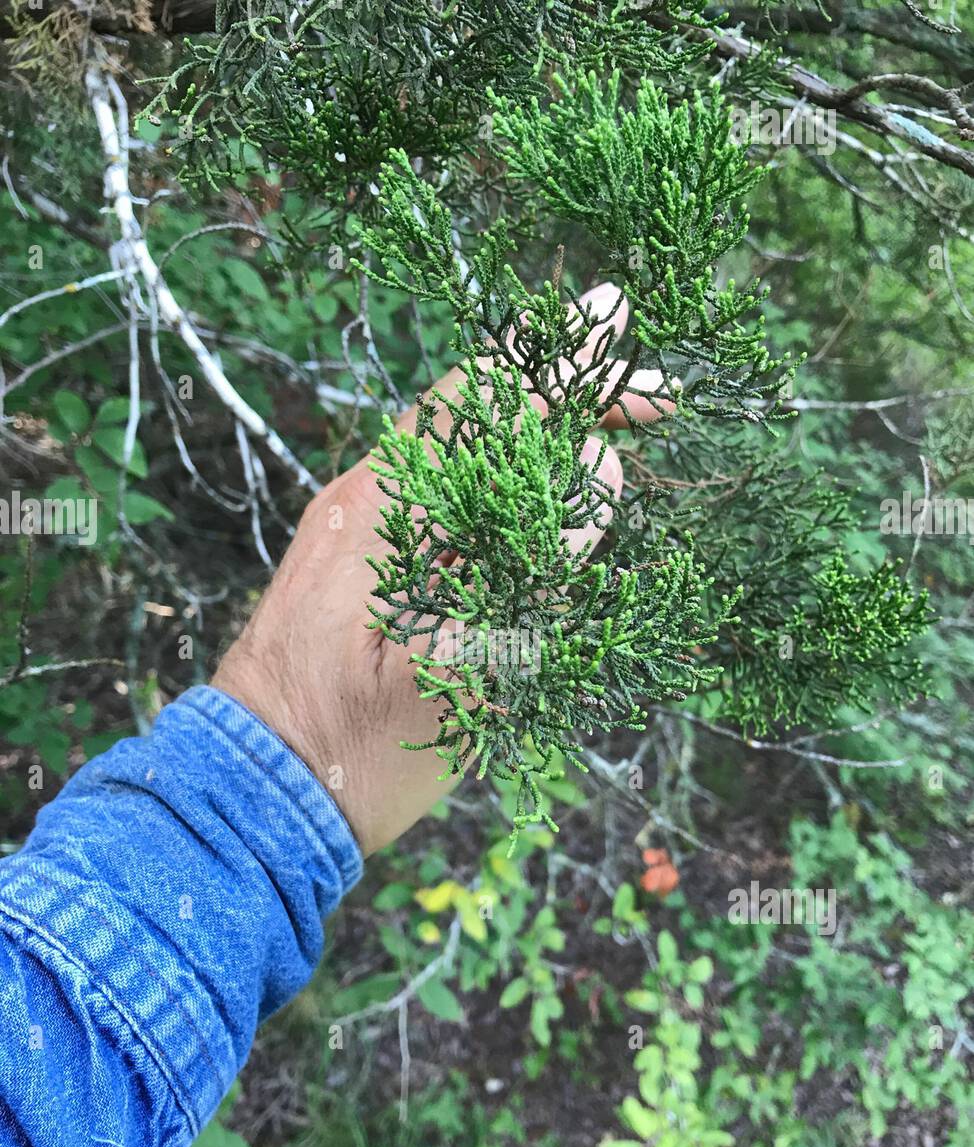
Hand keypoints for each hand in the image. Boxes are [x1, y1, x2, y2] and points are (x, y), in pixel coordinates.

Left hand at [212, 283, 674, 855]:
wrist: (256, 802)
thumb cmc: (352, 750)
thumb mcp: (459, 668)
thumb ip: (531, 563)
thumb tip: (598, 461)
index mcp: (382, 508)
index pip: (480, 398)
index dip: (560, 364)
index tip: (629, 339)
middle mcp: (368, 502)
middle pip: (476, 418)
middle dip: (567, 399)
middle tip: (655, 399)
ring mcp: (363, 536)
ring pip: (463, 461)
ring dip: (542, 443)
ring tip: (616, 440)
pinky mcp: (367, 574)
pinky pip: (448, 506)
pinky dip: (509, 491)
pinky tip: (547, 507)